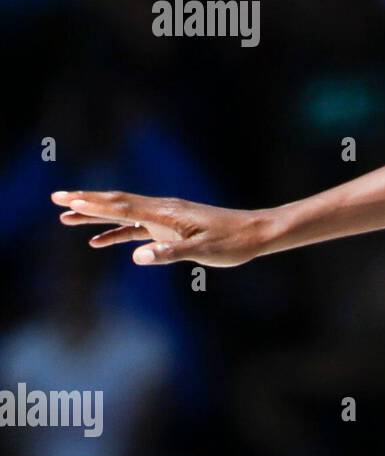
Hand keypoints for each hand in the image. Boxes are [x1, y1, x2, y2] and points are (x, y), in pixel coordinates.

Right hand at [51, 190, 269, 266]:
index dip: (93, 204)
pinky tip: (100, 242)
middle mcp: (164, 210)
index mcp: (167, 213)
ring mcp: (167, 218)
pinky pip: (137, 228)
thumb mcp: (202, 252)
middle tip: (57, 199)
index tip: (67, 200)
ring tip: (67, 219)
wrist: (257, 233)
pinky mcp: (173, 227)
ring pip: (124, 215)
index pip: (123, 206)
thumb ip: (169, 253)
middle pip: (118, 204)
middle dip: (86, 202)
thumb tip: (137, 256)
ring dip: (96, 217)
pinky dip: (117, 233)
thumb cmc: (233, 242)